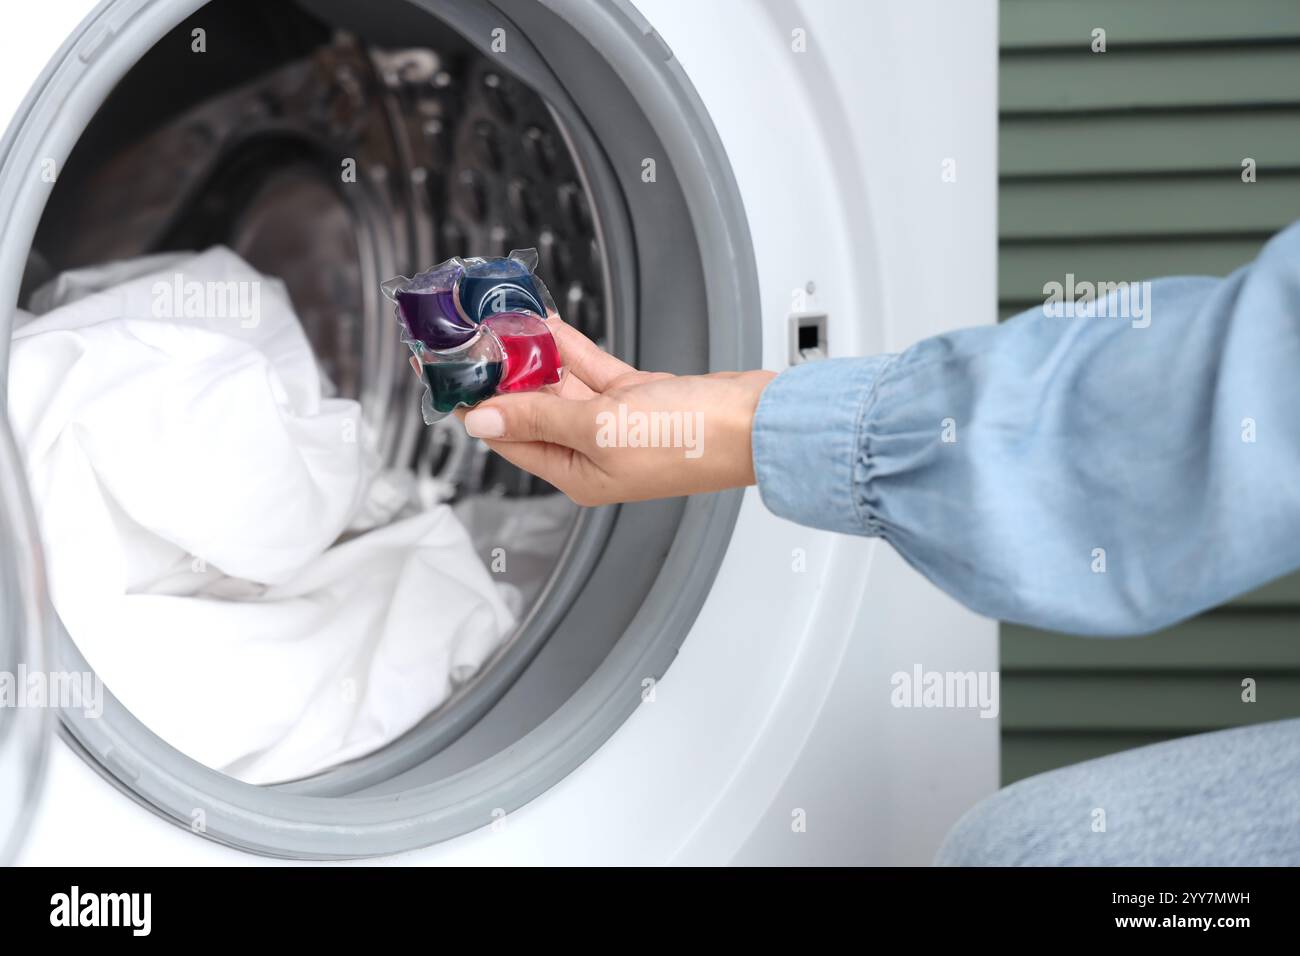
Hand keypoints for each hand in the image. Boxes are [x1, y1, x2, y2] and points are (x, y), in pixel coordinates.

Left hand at [456, 316, 774, 505]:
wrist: (754, 422)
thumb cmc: (690, 440)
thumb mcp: (599, 431)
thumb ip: (540, 420)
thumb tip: (485, 420)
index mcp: (577, 475)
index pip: (510, 439)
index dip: (476, 405)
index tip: (448, 374)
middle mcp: (592, 453)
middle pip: (532, 410)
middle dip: (502, 375)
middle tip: (472, 339)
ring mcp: (616, 425)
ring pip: (561, 386)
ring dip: (535, 355)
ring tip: (502, 323)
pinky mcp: (639, 398)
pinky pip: (593, 371)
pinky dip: (571, 349)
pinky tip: (547, 325)